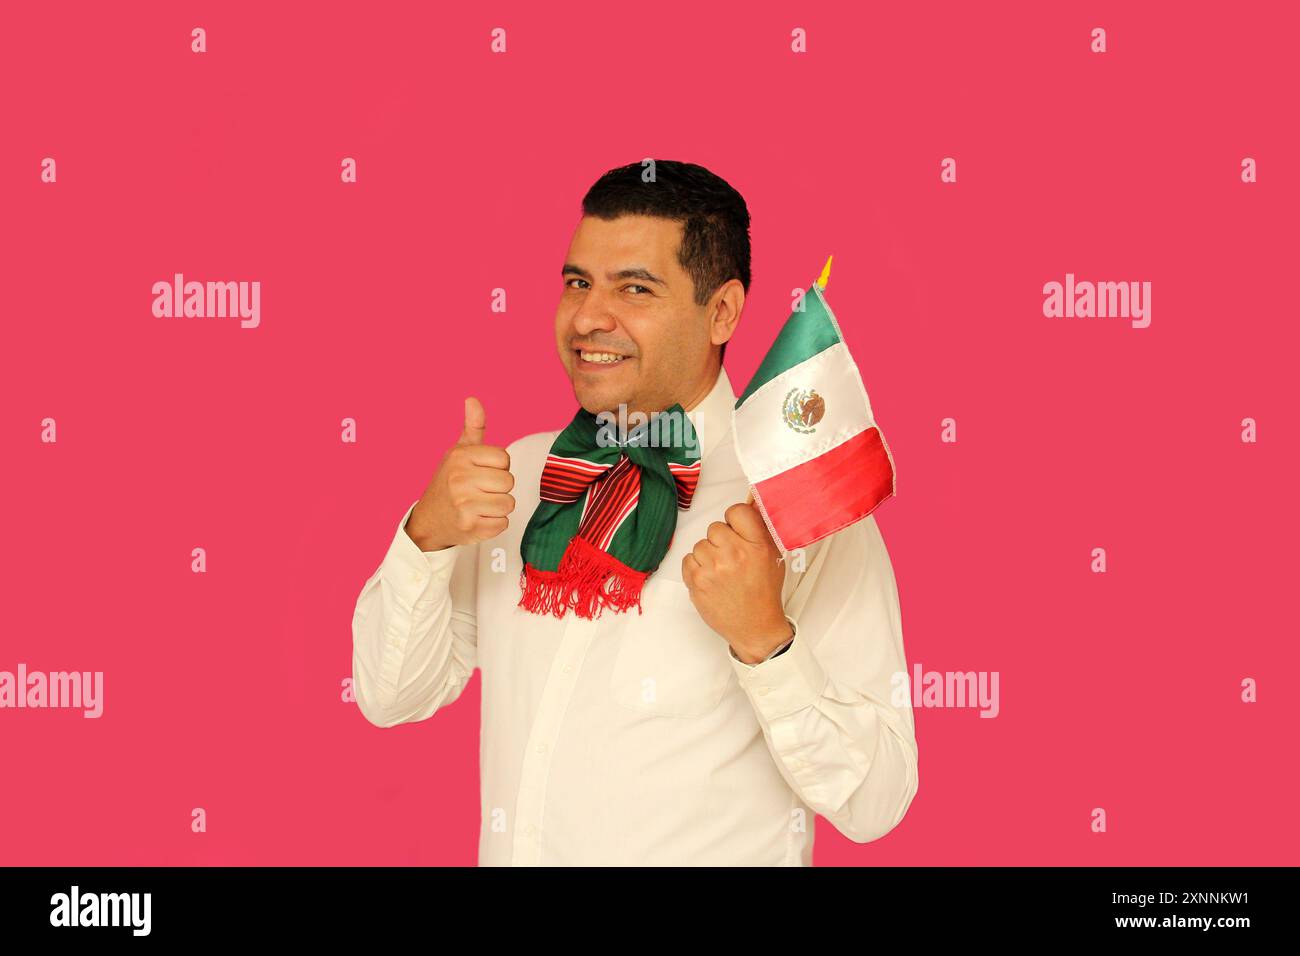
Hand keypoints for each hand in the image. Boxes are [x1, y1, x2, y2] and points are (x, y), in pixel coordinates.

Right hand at [404, 397, 514, 550]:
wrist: (430, 519)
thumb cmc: (449, 482)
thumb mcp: (459, 452)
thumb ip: (473, 427)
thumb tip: (473, 399)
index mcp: (460, 457)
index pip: (504, 459)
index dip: (498, 468)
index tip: (482, 473)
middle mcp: (459, 479)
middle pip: (508, 482)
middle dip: (499, 488)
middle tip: (480, 492)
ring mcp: (463, 505)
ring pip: (508, 503)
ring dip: (498, 507)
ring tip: (479, 505)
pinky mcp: (470, 527)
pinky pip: (502, 524)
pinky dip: (493, 524)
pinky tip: (477, 519)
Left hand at [681, 500, 790, 661]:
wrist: (755, 626)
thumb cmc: (764, 591)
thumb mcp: (773, 557)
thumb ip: (761, 529)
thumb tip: (750, 502)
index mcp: (757, 545)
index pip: (737, 511)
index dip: (734, 520)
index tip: (736, 530)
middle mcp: (735, 554)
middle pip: (715, 528)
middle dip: (720, 540)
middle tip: (730, 558)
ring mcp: (713, 568)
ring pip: (700, 544)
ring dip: (708, 556)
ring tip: (722, 572)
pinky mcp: (697, 582)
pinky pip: (688, 560)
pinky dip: (696, 568)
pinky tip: (711, 579)